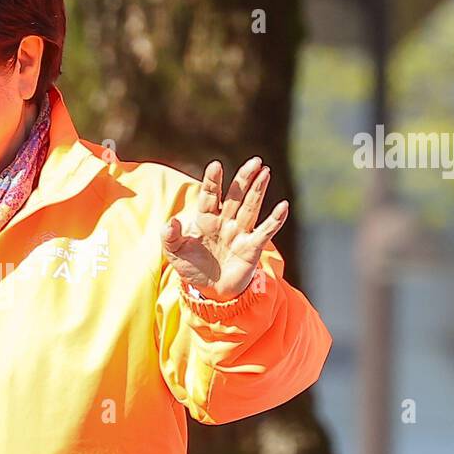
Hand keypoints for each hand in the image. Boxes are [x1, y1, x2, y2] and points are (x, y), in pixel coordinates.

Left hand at [162, 157, 288, 301]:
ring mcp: (240, 233)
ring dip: (258, 190)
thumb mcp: (175, 253)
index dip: (213, 181)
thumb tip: (170, 222)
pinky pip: (265, 231)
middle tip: (254, 161)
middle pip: (236, 196)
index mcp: (206, 220)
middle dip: (244, 178)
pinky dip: (275, 220)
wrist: (210, 292)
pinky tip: (283, 206)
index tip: (216, 165)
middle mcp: (225, 222)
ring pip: (250, 207)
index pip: (210, 196)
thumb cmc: (193, 268)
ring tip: (265, 172)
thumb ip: (170, 237)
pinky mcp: (252, 248)